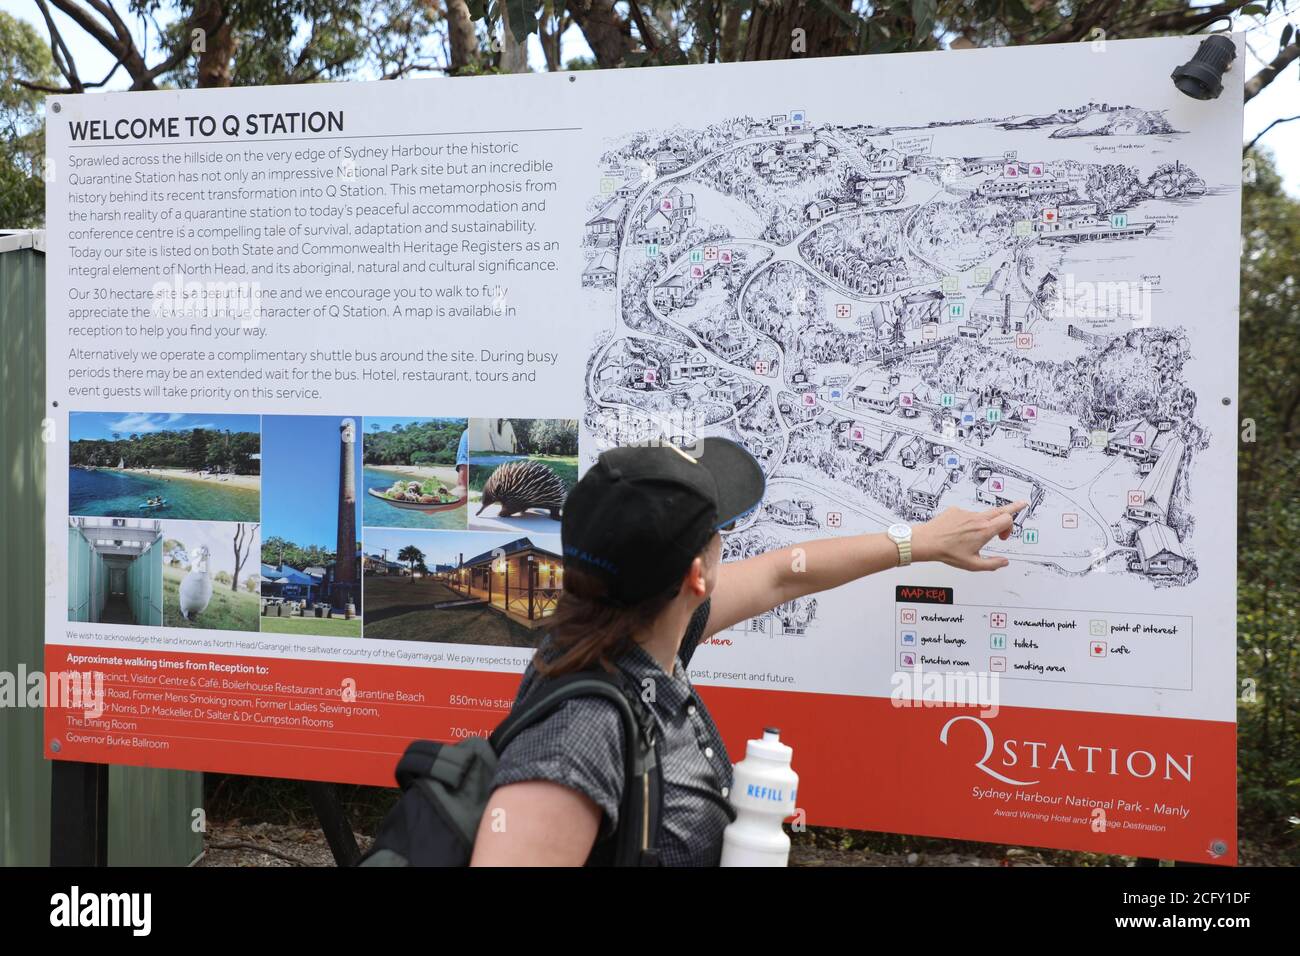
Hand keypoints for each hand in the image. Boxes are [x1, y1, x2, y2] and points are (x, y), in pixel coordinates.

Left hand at [912, 502, 1027, 570]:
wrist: (927, 541)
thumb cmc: (948, 552)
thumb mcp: (973, 564)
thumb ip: (992, 564)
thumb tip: (1004, 562)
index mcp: (984, 531)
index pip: (1008, 519)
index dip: (1011, 526)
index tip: (1008, 532)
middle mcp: (977, 519)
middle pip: (1000, 510)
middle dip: (1012, 507)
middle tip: (1021, 504)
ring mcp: (966, 513)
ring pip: (982, 515)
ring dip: (984, 523)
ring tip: (970, 538)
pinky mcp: (956, 510)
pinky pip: (967, 515)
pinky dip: (967, 522)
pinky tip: (958, 533)